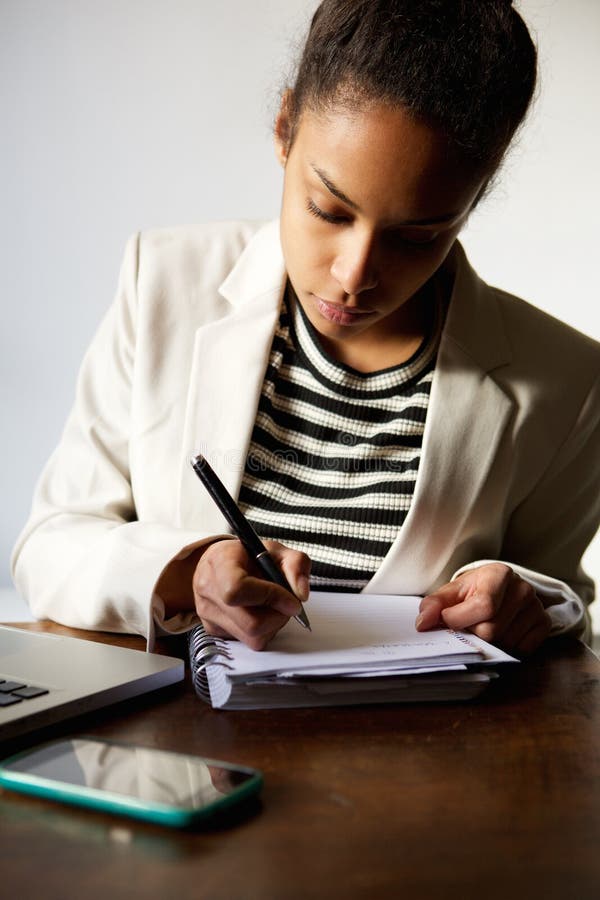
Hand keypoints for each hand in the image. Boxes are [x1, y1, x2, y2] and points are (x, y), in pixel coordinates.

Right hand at [193, 539, 310, 649]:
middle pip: (250, 623)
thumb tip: (300, 594)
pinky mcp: (214, 631)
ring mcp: (208, 613)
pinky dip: (263, 631)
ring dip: (273, 625)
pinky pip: (248, 642)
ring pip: (252, 638)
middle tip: (286, 603)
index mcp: (220, 562)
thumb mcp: (276, 549)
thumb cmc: (246, 556)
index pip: (238, 589)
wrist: (218, 564)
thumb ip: (296, 564)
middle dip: (278, 616)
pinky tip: (260, 613)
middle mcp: (208, 589)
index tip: (291, 598)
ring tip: (273, 607)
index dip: (270, 597)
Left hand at [415, 563, 551, 655]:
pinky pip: (523, 649)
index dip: (460, 620)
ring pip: (506, 643)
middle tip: (471, 623)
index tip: (448, 620)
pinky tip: (503, 632)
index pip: (483, 606)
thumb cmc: (472, 591)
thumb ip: (433, 606)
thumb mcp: (450, 593)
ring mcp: (536, 606)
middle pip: (492, 630)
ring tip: (487, 625)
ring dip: (491, 642)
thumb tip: (423, 624)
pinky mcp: (544, 623)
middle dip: (474, 632)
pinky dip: (508, 648)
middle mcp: (522, 588)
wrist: (497, 588)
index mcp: (498, 574)